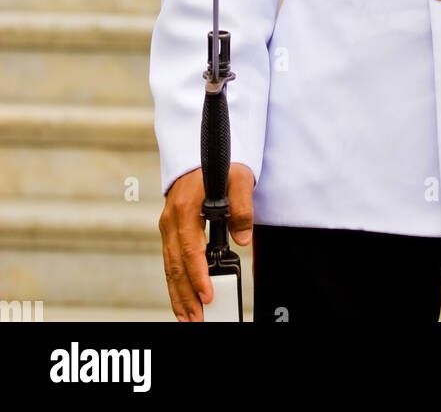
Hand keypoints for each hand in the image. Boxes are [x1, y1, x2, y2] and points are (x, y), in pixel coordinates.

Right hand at [158, 162, 253, 321]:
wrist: (201, 152)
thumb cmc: (220, 164)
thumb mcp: (238, 178)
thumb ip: (242, 208)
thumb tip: (242, 239)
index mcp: (185, 207)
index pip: (190, 249)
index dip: (198, 275)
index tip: (208, 294)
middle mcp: (171, 219)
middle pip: (175, 265)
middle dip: (186, 295)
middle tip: (198, 319)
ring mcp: (168, 225)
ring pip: (169, 267)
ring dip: (178, 295)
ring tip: (189, 318)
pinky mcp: (170, 230)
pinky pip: (170, 261)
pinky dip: (175, 283)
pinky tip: (182, 299)